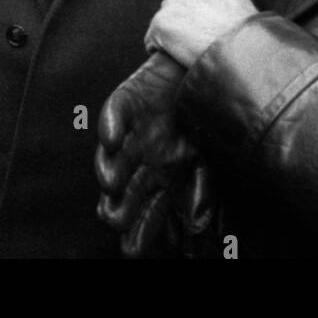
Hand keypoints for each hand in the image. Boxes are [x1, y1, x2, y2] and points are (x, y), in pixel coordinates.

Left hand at [96, 50, 215, 256]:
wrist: (201, 67)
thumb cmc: (203, 117)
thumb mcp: (207, 156)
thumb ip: (202, 189)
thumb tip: (198, 224)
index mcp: (160, 177)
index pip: (146, 211)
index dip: (140, 230)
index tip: (133, 250)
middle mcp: (139, 160)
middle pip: (122, 193)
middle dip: (118, 208)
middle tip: (116, 220)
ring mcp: (129, 133)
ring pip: (111, 159)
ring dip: (110, 171)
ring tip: (112, 184)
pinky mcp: (124, 103)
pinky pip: (114, 116)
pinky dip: (112, 126)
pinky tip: (111, 138)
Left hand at [144, 0, 257, 69]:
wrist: (244, 55)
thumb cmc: (252, 40)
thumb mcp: (248, 11)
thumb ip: (229, 6)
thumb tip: (221, 21)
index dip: (203, 14)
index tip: (210, 28)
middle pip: (179, 3)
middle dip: (186, 21)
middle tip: (198, 42)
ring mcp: (175, 2)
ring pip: (165, 21)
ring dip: (172, 34)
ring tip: (188, 52)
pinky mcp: (161, 22)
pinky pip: (153, 40)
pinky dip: (161, 51)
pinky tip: (175, 59)